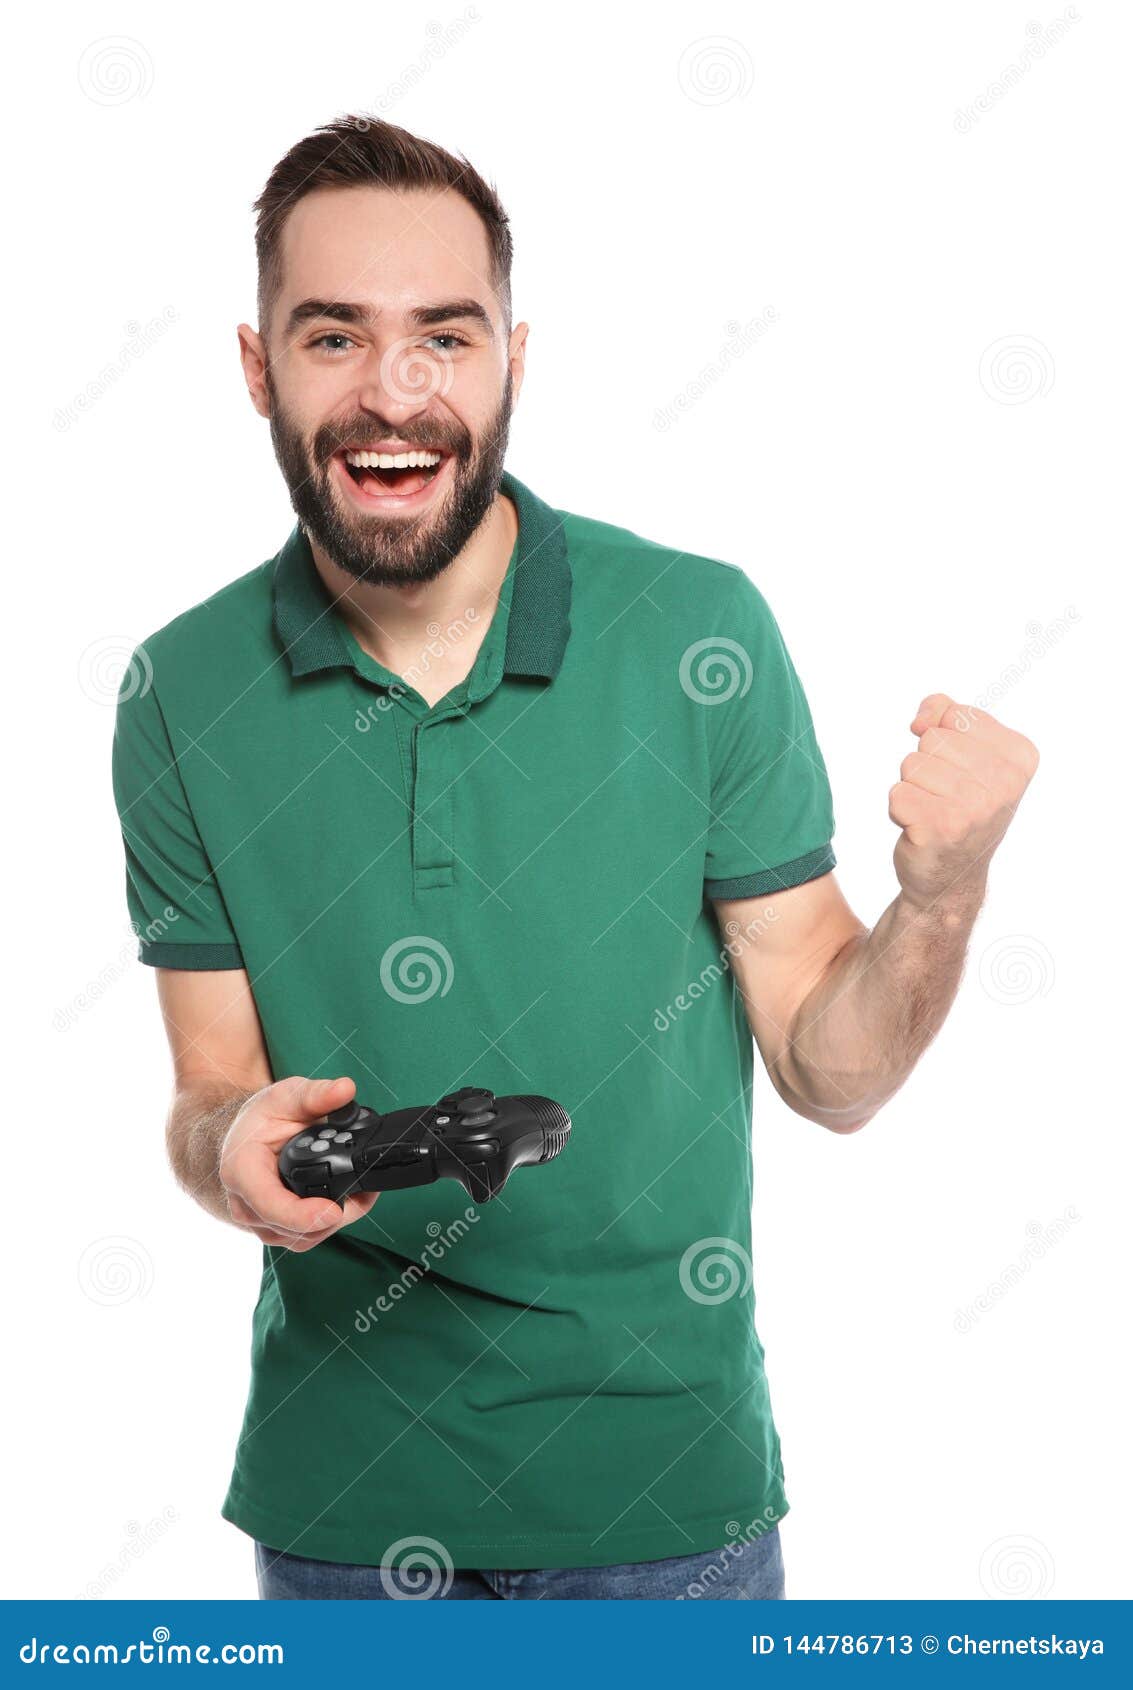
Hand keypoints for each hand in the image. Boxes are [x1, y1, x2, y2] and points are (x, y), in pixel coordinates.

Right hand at [219, 1074, 379, 1250]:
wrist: (246, 1139)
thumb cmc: (262, 1119)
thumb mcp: (286, 1096)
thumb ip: (315, 1094)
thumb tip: (345, 1089)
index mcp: (241, 1170)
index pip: (270, 1204)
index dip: (303, 1215)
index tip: (334, 1211)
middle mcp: (245, 1204)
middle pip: (294, 1228)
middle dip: (337, 1214)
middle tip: (368, 1191)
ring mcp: (260, 1223)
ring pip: (304, 1238)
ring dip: (338, 1220)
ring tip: (364, 1192)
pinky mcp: (276, 1231)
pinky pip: (306, 1238)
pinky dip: (331, 1223)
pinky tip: (350, 1200)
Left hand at [889, 693, 1038, 912]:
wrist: (951, 877)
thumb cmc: (958, 808)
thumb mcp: (966, 753)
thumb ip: (945, 713)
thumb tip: (921, 721)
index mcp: (1020, 756)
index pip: (956, 715)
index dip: (945, 743)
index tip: (963, 776)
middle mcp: (1005, 782)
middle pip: (932, 738)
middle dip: (927, 766)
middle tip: (946, 798)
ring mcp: (976, 806)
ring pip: (911, 764)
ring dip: (913, 789)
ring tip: (934, 812)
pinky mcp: (942, 827)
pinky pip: (897, 793)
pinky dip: (900, 811)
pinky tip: (921, 829)